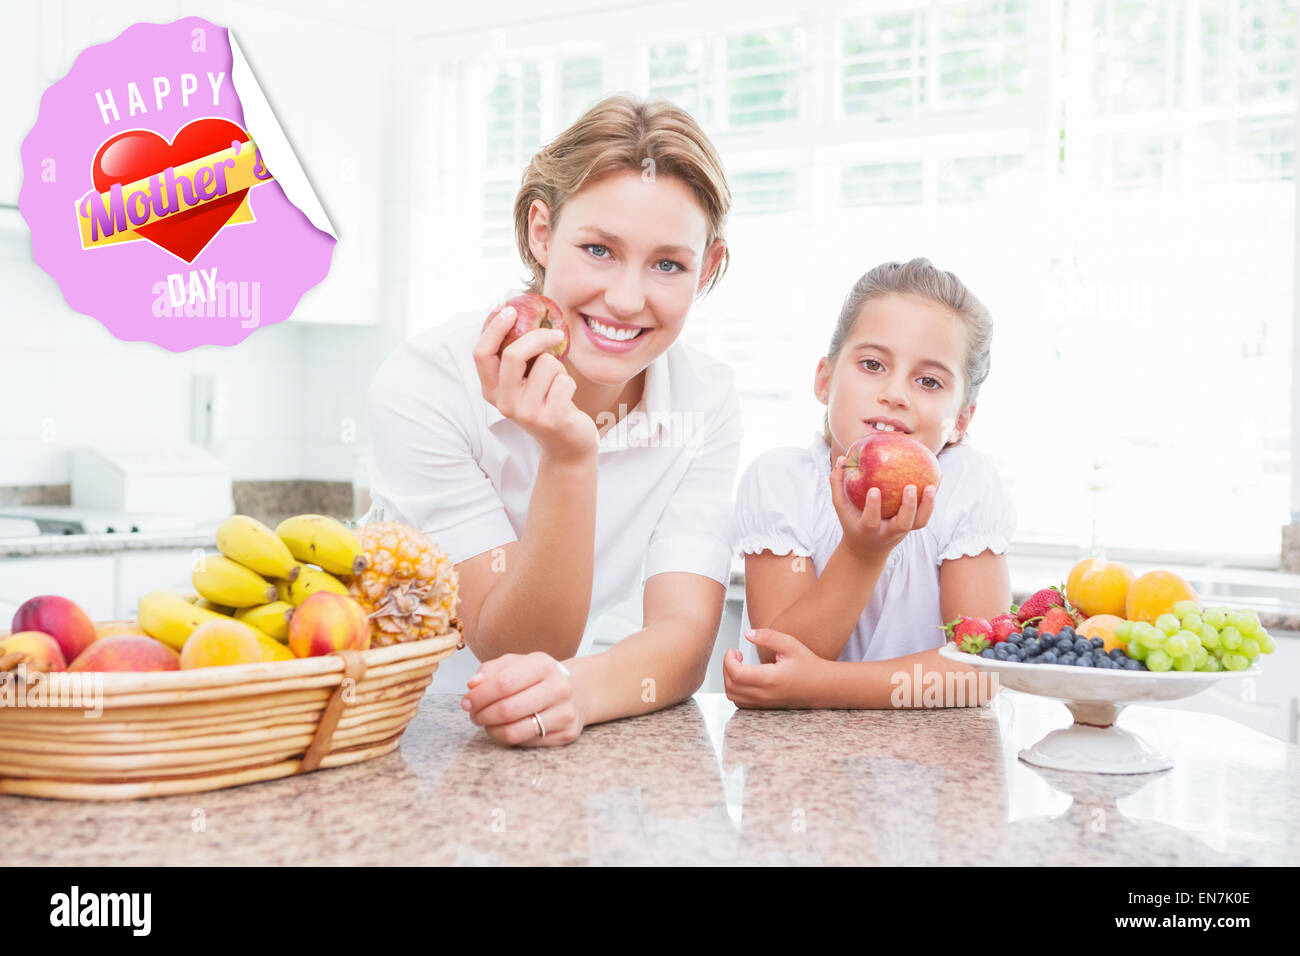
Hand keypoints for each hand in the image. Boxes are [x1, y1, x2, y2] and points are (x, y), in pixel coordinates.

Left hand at [461, 651, 584, 745]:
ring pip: (514, 731)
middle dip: (482, 715)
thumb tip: (473, 685)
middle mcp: (559, 688)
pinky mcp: (566, 734)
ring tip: (485, 723)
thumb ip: (492, 670)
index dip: (479, 696)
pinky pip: (526, 742)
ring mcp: (565, 712)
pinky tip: (505, 728)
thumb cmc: (541, 677)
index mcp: (544, 665)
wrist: (578, 691)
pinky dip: (508, 737)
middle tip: (473, 714)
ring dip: (491, 730)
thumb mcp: (517, 664)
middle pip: (507, 709)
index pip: (503, 683)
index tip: (466, 701)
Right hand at [472, 305, 597, 463]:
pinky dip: (570, 383)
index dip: (493, 328)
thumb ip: (518, 355)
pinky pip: (564, 381)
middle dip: (538, 336)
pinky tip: (566, 399)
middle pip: (512, 354)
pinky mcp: (549, 419)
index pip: (481, 354)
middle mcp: (503, 403)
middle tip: (556, 333)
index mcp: (492, 390)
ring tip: (558, 386)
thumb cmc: (547, 402)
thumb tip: (517, 312)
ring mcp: (525, 413)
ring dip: (559, 368)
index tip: (509, 309)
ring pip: (546, 365)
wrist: (567, 444)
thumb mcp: (526, 381)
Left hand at [722, 628, 828, 708]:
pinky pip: (741, 702)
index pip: (736, 673)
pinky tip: (745, 677)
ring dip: (730, 680)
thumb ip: (767, 637)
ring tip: (739, 666)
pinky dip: (736, 690)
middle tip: (735, 655)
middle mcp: (765, 694)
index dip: (728, 660)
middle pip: (731, 686)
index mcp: (770, 679)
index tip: (733, 650)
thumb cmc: (809, 665)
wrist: (823, 687)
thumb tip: (747, 634)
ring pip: (733, 696)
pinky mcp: (765, 707)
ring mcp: (764, 704)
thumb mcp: (790, 644)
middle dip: (727, 668)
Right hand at [829, 455, 936, 562]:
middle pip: (902, 524)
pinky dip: (932, 498)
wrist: (868, 550)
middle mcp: (888, 532)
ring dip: (927, 506)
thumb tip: (842, 459)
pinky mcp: (913, 526)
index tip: (874, 490)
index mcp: (868, 529)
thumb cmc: (853, 522)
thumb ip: (838, 484)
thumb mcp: (841, 507)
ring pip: (919, 522)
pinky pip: (925, 513)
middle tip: (910, 487)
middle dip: (908, 507)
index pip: (871, 520)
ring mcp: (903, 530)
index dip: (873, 507)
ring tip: (931, 486)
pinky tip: (938, 478)